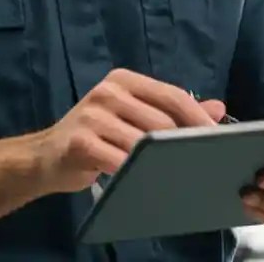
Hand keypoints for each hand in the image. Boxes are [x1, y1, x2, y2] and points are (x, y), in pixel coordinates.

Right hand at [35, 69, 225, 194]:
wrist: (45, 157)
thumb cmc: (96, 136)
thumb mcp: (133, 117)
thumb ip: (172, 111)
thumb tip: (218, 108)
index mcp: (124, 80)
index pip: (172, 95)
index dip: (198, 118)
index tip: (217, 139)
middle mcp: (108, 92)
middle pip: (161, 121)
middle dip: (183, 144)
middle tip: (201, 163)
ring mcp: (92, 116)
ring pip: (143, 142)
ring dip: (161, 162)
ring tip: (178, 175)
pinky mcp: (80, 142)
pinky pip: (119, 160)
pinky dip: (137, 173)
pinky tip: (146, 182)